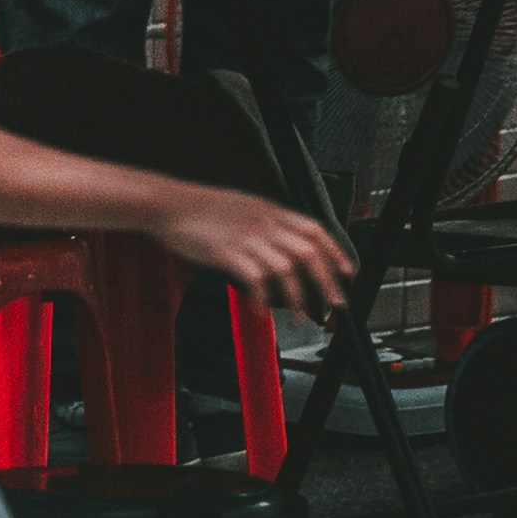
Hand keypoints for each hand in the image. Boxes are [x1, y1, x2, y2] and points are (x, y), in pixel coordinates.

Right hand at [145, 182, 352, 313]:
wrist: (170, 204)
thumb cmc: (202, 208)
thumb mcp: (243, 208)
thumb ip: (265, 223)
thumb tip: (283, 243)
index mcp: (270, 210)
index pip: (313, 229)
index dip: (334, 251)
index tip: (346, 270)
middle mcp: (263, 222)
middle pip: (307, 251)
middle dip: (326, 279)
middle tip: (336, 302)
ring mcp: (246, 237)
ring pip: (285, 268)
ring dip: (297, 295)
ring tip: (302, 314)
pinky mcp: (227, 253)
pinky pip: (254, 279)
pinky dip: (262, 297)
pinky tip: (262, 309)